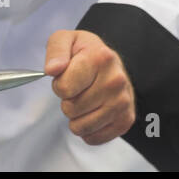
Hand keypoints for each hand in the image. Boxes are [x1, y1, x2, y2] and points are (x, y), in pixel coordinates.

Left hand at [44, 30, 134, 145]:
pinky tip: (92, 111)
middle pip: (71, 109)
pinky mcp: (125, 120)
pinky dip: (87, 129)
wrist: (110, 63)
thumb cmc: (85, 52)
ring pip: (81, 127)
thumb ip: (55, 52)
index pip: (64, 88)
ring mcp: (123, 102)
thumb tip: (53, 69)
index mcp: (101, 58)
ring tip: (85, 99)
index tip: (67, 75)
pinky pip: (93, 138)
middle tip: (78, 88)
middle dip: (68, 100)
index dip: (59, 85)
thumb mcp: (65, 40)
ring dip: (76, 117)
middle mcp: (116, 81)